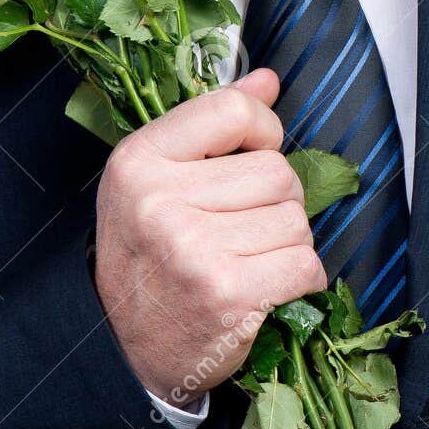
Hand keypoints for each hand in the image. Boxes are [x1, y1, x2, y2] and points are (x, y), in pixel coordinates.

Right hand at [93, 69, 326, 405]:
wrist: (123, 349)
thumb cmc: (148, 257)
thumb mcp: (158, 179)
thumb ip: (213, 124)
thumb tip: (267, 79)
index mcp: (139, 161)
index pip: (233, 110)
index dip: (263, 130)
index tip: (256, 153)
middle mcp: (160, 201)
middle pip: (277, 172)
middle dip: (277, 201)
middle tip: (243, 229)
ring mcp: (194, 249)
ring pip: (296, 220)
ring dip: (287, 244)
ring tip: (249, 260)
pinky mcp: (227, 293)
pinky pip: (305, 264)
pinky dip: (301, 279)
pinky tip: (267, 287)